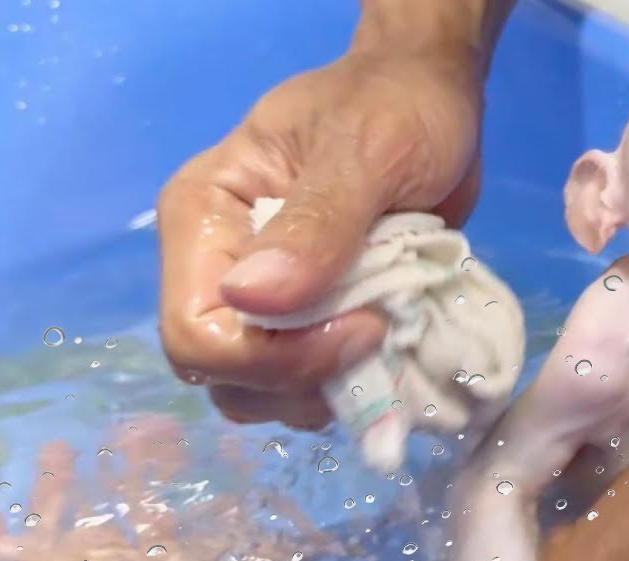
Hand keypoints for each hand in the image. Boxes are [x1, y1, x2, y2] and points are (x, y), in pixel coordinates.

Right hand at [156, 48, 484, 430]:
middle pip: (221, 375)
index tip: (363, 326)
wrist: (434, 99)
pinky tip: (387, 348)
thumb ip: (316, 224)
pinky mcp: (304, 319)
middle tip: (375, 339)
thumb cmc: (399, 106)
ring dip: (323, 391)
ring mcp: (260, 298)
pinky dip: (345, 385)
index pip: (195, 331)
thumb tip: (252, 300)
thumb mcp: (367, 151)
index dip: (274, 357)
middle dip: (298, 381)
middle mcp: (216, 264)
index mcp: (204, 215)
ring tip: (382, 341)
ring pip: (258, 393)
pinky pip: (302, 385)